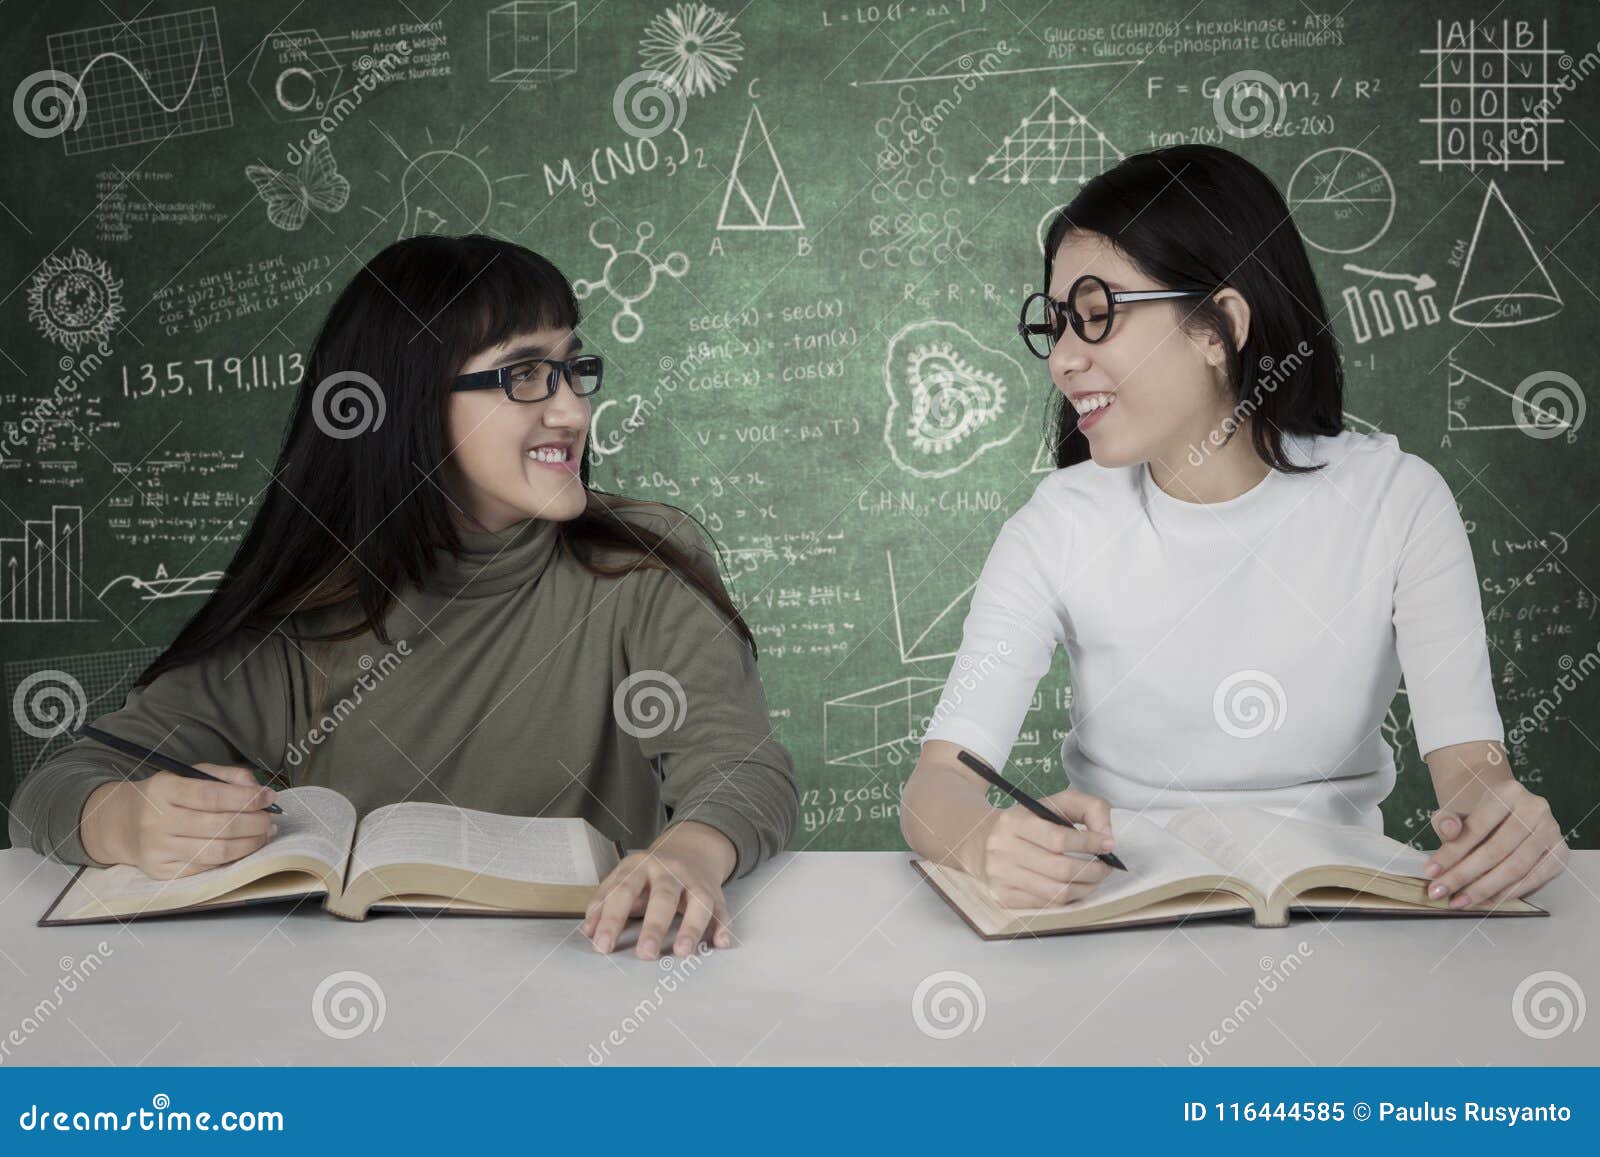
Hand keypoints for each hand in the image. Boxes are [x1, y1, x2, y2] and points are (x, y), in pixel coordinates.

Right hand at [79, 765, 278, 878]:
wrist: (121, 822)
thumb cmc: (165, 796)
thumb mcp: (189, 774)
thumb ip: (225, 776)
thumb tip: (257, 788)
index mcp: (163, 790)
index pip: (212, 796)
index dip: (246, 798)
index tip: (269, 797)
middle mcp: (156, 821)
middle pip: (218, 827)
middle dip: (254, 823)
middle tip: (270, 820)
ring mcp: (157, 849)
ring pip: (215, 852)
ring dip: (249, 844)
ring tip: (264, 835)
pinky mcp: (160, 871)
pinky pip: (205, 868)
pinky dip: (230, 859)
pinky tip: (243, 848)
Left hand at [580, 820, 735, 958]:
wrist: (689, 849)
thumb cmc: (648, 875)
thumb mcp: (623, 879)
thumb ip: (604, 902)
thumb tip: (588, 932)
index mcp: (640, 867)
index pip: (623, 891)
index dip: (612, 919)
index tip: (602, 946)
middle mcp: (669, 871)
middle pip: (663, 896)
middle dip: (654, 926)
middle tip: (645, 954)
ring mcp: (695, 881)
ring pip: (698, 902)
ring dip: (691, 927)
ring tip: (682, 952)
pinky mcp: (716, 893)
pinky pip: (722, 910)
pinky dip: (723, 926)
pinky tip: (720, 943)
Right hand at [960, 788, 1115, 908]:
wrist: (983, 841)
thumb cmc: (1029, 821)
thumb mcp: (1056, 803)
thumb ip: (1089, 808)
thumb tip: (1107, 837)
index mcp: (1014, 821)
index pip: (1058, 838)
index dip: (1089, 843)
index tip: (1108, 845)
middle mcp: (1002, 849)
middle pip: (1060, 869)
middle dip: (1093, 871)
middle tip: (1106, 867)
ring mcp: (1000, 876)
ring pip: (1056, 892)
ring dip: (1085, 888)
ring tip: (1094, 878)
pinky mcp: (1003, 897)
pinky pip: (1046, 905)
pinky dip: (1067, 899)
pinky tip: (1074, 887)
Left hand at [1423, 779, 1567, 906]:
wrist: (1507, 810)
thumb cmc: (1478, 815)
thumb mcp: (1457, 811)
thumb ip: (1446, 820)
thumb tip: (1448, 830)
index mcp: (1508, 792)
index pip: (1477, 828)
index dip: (1452, 853)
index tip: (1430, 872)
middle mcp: (1535, 809)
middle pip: (1496, 851)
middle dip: (1465, 875)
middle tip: (1441, 892)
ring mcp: (1551, 831)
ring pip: (1516, 868)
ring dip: (1485, 889)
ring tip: (1460, 901)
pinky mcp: (1560, 853)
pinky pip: (1534, 879)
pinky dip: (1509, 893)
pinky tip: (1486, 900)